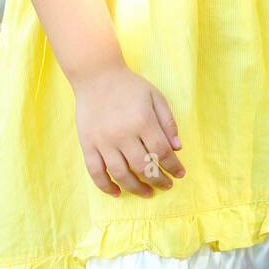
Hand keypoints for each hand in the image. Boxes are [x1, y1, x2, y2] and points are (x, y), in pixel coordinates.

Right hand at [73, 66, 185, 197]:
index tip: (180, 174)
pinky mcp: (88, 145)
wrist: (96, 75)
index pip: (161, 152)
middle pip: (143, 167)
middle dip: (158, 180)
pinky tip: (118, 192)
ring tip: (147, 193)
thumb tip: (178, 148)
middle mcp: (123, 134)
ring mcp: (103, 141)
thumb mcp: (155, 97)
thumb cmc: (130, 86)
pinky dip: (106, 186)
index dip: (173, 166)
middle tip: (166, 185)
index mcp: (143, 120)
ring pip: (120, 174)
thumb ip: (168, 122)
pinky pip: (96, 172)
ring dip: (136, 188)